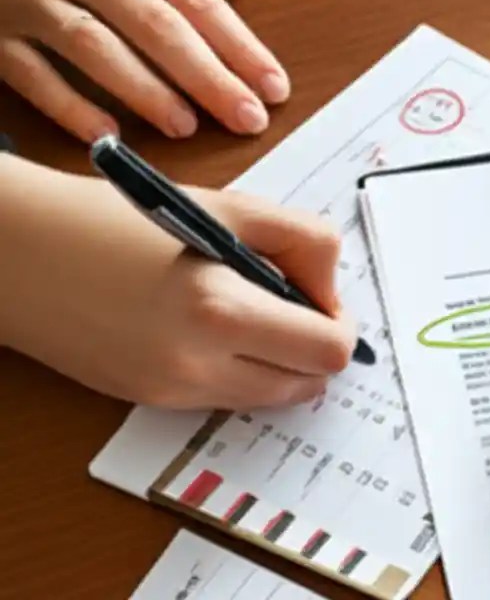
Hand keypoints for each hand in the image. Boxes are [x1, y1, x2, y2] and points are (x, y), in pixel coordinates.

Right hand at [0, 0, 287, 141]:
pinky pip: (33, 76)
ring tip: (187, 126)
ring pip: (96, 47)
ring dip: (146, 91)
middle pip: (155, 24)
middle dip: (209, 75)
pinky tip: (106, 136)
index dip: (239, 45)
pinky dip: (71, 107)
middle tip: (247, 116)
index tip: (273, 84)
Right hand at [0, 155, 351, 409]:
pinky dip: (239, 367)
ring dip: (281, 360)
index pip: (328, 352)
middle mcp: (198, 365)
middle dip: (316, 345)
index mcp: (220, 310)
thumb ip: (302, 242)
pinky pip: (226, 396)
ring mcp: (171, 392)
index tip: (320, 294)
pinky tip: (209, 324)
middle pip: (309, 384)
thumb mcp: (226, 207)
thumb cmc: (115, 218)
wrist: (16, 254)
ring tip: (249, 308)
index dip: (340, 321)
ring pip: (271, 397)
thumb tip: (333, 290)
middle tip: (293, 302)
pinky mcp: (149, 400)